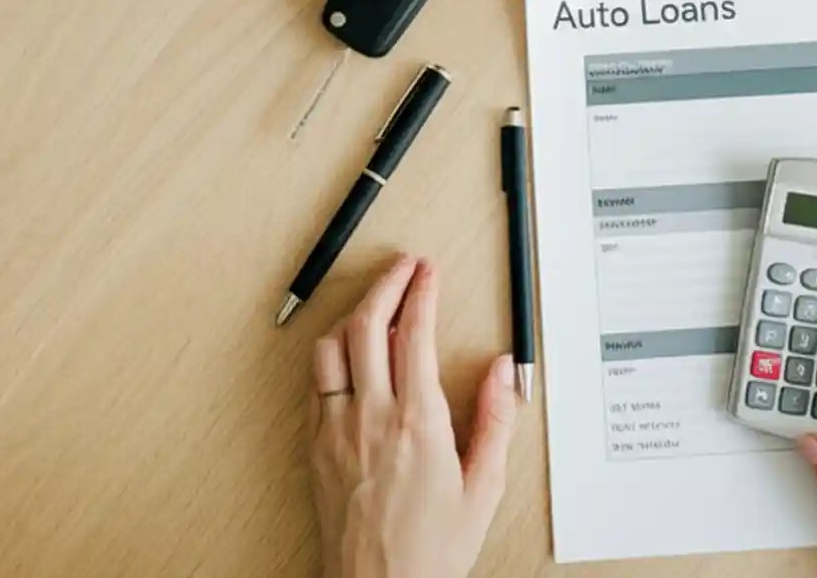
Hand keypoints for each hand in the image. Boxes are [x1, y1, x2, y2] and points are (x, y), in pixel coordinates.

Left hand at [309, 255, 518, 577]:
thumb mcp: (484, 487)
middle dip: (387, 284)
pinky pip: (316, 383)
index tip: (429, 273)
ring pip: (331, 348)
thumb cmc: (432, 548)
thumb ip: (495, 421)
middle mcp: (371, 417)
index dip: (422, 293)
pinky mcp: (315, 446)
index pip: (414, 334)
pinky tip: (351, 355)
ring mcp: (336, 429)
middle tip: (404, 268)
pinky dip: (333, 355)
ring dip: (353, 316)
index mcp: (418, 423)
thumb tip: (501, 370)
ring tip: (377, 305)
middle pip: (366, 325)